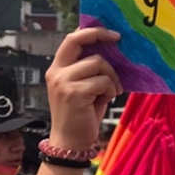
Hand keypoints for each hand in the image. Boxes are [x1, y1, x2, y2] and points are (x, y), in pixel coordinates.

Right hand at [44, 28, 123, 150]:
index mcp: (58, 68)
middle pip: (77, 40)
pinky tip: (107, 98)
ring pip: (98, 63)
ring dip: (111, 76)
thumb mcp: (85, 88)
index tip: (109, 32)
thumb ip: (92, 71)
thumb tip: (113, 51)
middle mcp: (57, 72)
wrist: (70, 143)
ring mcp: (63, 82)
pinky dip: (110, 89)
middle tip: (118, 38)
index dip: (89, 30)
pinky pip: (102, 80)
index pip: (71, 40)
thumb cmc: (82, 116)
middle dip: (99, 34)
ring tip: (111, 91)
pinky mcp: (74, 92)